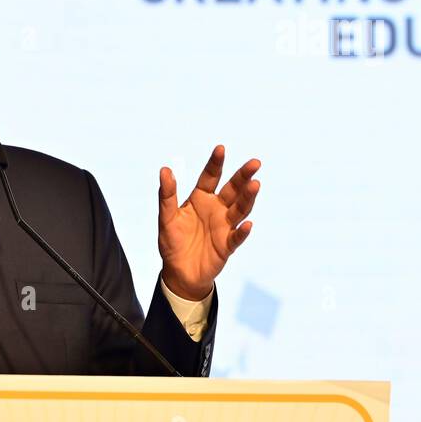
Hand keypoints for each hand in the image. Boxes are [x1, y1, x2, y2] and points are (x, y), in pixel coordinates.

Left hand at [157, 146, 259, 299]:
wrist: (179, 273)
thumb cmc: (173, 243)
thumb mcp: (166, 218)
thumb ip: (167, 195)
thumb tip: (165, 169)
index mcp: (201, 198)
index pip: (210, 177)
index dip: (216, 163)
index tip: (221, 148)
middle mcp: (216, 209)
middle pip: (232, 189)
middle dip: (243, 176)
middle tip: (255, 163)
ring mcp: (224, 226)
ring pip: (239, 209)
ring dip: (248, 198)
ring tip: (255, 184)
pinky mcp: (227, 245)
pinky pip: (236, 237)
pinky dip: (242, 231)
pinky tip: (247, 224)